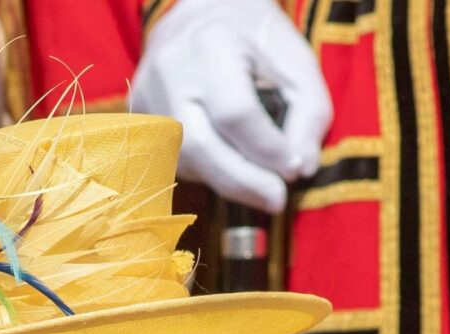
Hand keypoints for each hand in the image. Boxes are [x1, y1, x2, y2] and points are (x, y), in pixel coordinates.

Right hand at [132, 0, 332, 212]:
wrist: (198, 13)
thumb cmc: (254, 37)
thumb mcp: (295, 57)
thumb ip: (310, 111)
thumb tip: (303, 167)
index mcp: (212, 43)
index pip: (236, 113)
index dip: (268, 150)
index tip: (294, 168)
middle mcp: (170, 71)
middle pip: (201, 147)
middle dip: (244, 183)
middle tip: (277, 200)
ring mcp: (148, 96)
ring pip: (185, 161)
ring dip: (227, 182)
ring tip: (258, 185)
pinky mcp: (140, 116)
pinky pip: (173, 160)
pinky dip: (207, 172)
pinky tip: (228, 164)